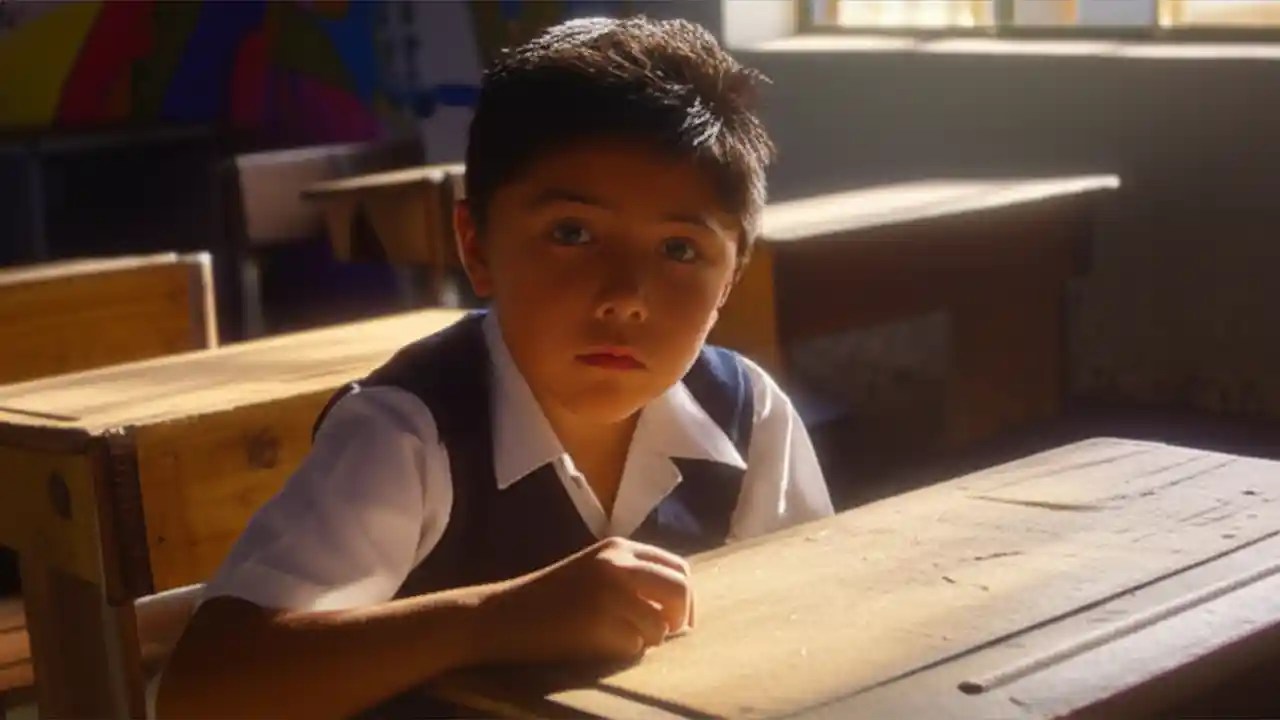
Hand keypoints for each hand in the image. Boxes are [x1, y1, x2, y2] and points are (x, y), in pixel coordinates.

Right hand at [478, 537, 692, 664]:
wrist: (501, 614)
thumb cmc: (549, 600)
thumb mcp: (594, 572)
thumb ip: (631, 577)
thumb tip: (678, 605)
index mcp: (619, 547)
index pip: (678, 567)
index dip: (684, 598)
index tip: (674, 619)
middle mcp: (618, 562)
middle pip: (680, 589)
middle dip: (679, 617)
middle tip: (664, 635)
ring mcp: (609, 590)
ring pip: (661, 624)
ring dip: (650, 640)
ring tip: (624, 641)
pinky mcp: (597, 620)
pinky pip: (635, 646)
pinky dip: (625, 651)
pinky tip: (601, 646)